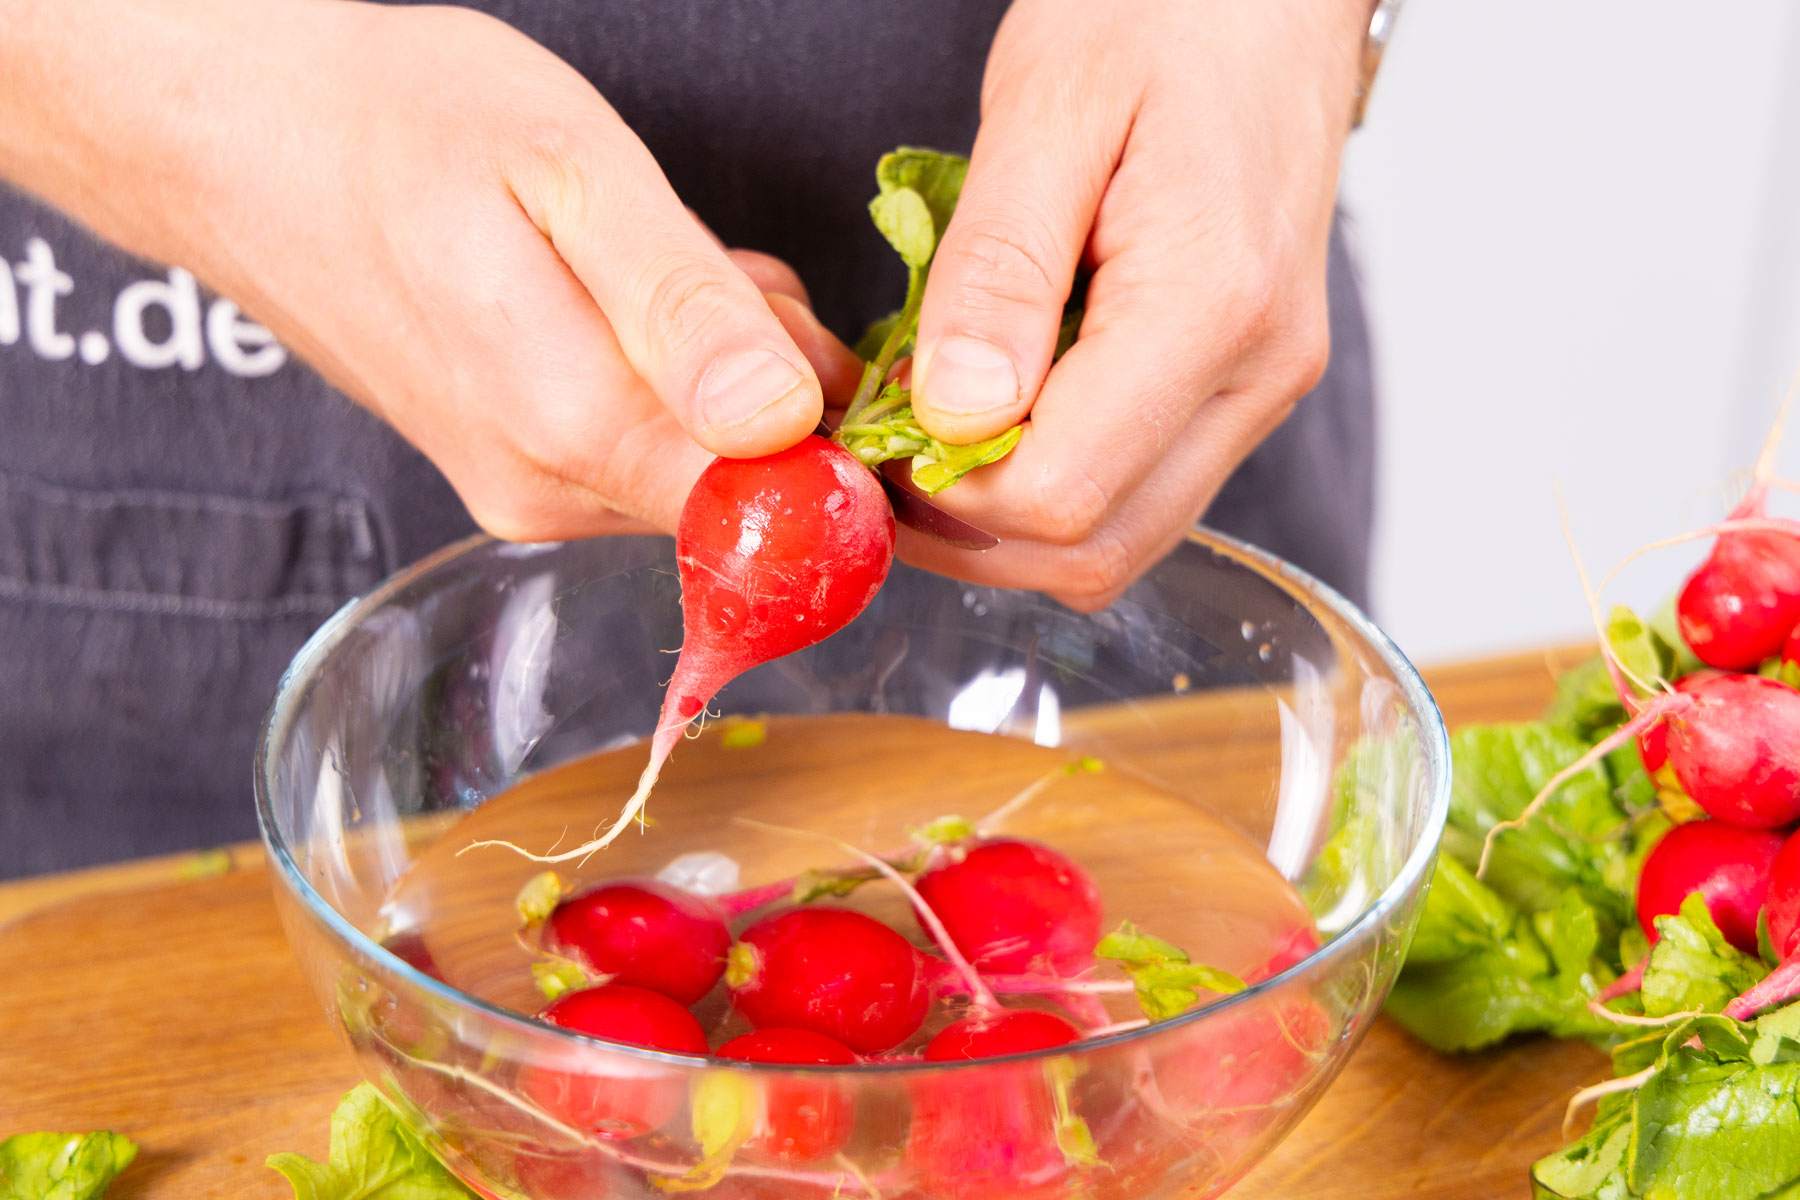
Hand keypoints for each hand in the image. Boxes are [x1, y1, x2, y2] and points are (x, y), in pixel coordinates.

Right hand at [0, 0, 859, 536]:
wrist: (245, 140)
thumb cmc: (404, 125)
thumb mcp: (572, 175)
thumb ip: (681, 308)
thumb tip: (782, 423)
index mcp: (577, 429)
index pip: (779, 506)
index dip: (833, 427)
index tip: (807, 333)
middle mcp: (553, 493)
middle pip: (751, 484)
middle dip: (777, 381)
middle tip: (709, 264)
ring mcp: (529, 490)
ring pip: (704, 462)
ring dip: (720, 370)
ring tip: (647, 263)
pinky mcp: (517, 470)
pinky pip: (648, 446)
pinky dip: (672, 378)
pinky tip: (621, 296)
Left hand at [903, 0, 1366, 608]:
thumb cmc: (1165, 13)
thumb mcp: (1049, 108)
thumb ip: (998, 271)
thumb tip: (953, 413)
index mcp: (1212, 305)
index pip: (1063, 495)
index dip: (946, 491)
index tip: (879, 427)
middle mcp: (1256, 374)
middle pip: (1096, 553)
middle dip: (967, 530)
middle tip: (884, 450)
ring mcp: (1258, 390)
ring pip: (1121, 542)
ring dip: (1007, 519)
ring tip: (933, 427)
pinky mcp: (1242, 387)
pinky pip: (1140, 490)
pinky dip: (1055, 480)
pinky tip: (1001, 407)